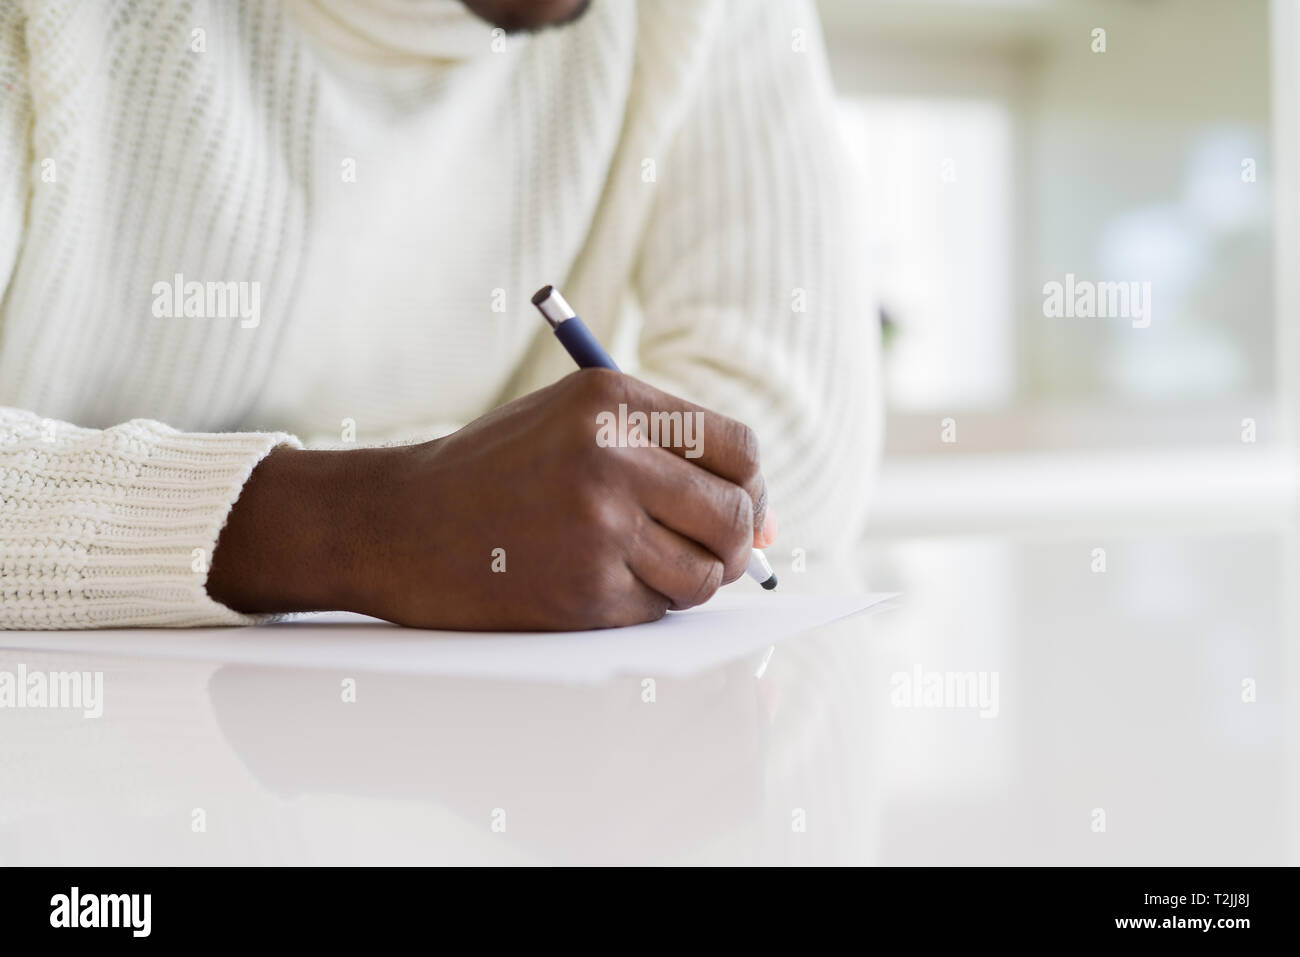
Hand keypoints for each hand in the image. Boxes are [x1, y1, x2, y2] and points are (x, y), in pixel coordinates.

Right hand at [208, 369, 775, 628]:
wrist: (397, 525)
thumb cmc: (496, 472)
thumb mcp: (573, 421)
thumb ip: (668, 453)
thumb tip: (768, 526)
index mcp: (612, 400)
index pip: (739, 447)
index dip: (751, 485)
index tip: (741, 507)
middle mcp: (611, 456)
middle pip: (736, 514)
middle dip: (736, 542)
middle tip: (711, 552)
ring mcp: (597, 527)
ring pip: (705, 573)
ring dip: (691, 580)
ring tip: (644, 565)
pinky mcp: (583, 592)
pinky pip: (657, 609)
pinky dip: (641, 604)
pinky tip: (593, 581)